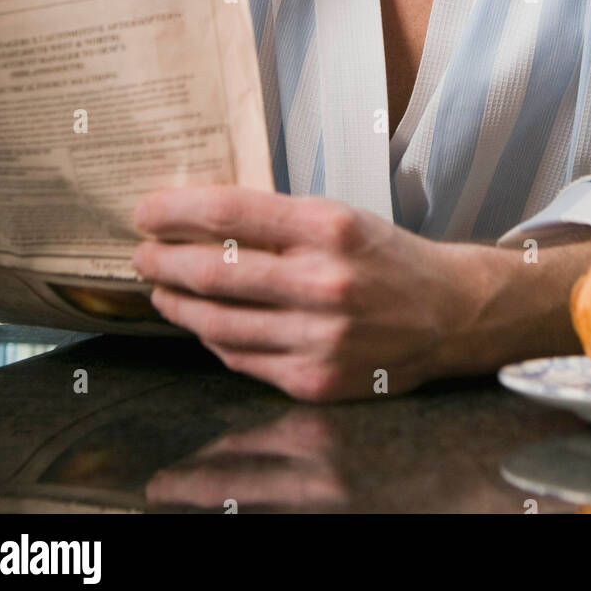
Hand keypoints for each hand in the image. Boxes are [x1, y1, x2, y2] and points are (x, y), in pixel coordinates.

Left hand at [131, 187, 477, 402]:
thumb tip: (198, 222)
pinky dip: (213, 338)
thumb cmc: (385, 258)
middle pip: (214, 271)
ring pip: (218, 322)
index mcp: (328, 228)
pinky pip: (240, 358)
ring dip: (177, 304)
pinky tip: (205, 323)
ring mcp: (318, 336)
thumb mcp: (338, 217)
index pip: (229, 214)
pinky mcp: (314, 378)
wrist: (448, 313)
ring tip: (163, 290)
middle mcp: (323, 282)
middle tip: (142, 254)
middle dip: (163, 262)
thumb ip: (275, 222)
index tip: (145, 211)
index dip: (175, 212)